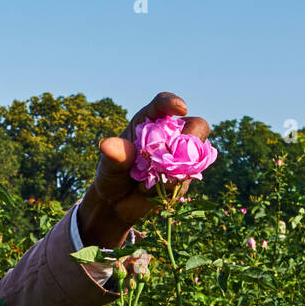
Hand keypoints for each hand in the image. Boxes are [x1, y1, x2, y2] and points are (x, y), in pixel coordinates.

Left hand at [76, 92, 211, 248]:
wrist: (117, 202)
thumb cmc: (112, 174)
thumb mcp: (108, 165)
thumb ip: (113, 154)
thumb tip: (108, 145)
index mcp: (150, 121)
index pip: (164, 104)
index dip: (173, 103)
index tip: (181, 108)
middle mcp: (170, 135)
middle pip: (196, 125)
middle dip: (191, 137)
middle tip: (174, 154)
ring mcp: (181, 156)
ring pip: (194, 156)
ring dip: (173, 170)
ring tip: (143, 181)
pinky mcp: (185, 177)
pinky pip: (185, 180)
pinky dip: (168, 187)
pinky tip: (147, 191)